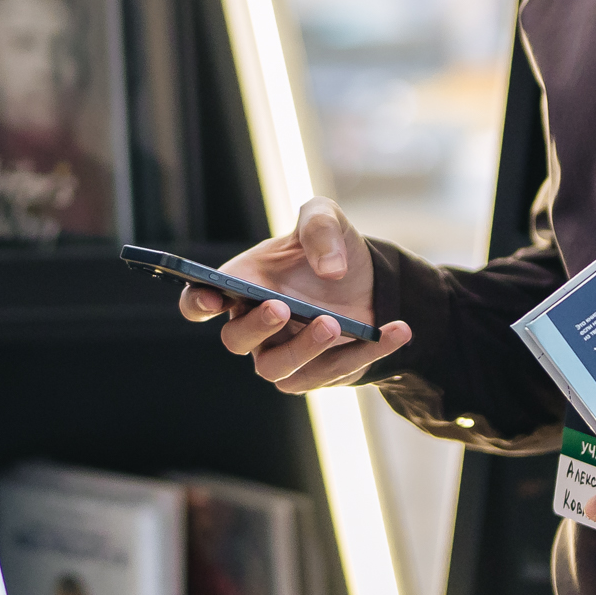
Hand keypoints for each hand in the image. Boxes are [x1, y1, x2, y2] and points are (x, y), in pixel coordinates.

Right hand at [180, 195, 410, 391]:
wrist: (369, 278)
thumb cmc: (330, 247)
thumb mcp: (326, 217)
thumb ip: (320, 226)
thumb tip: (328, 271)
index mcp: (242, 284)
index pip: (200, 302)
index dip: (198, 304)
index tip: (215, 299)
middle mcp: (255, 324)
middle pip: (236, 341)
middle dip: (255, 328)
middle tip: (281, 307)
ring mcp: (284, 352)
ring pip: (276, 370)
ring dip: (303, 350)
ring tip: (334, 323)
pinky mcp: (317, 372)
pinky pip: (329, 376)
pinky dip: (363, 355)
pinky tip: (397, 329)